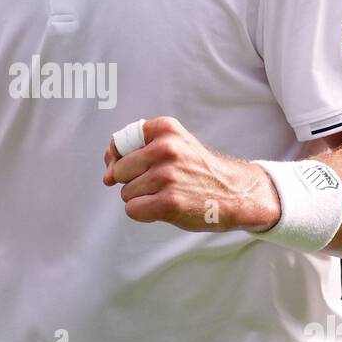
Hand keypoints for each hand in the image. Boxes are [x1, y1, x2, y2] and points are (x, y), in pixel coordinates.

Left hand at [102, 116, 280, 232]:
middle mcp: (166, 149)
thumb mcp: (174, 144)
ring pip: (126, 193)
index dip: (120, 158)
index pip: (119, 143)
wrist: (234, 193)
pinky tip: (164, 208)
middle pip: (120, 171)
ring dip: (142, 198)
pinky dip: (144, 213)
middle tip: (161, 182)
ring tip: (168, 194)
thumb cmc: (198, 171)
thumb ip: (135, 150)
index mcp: (166, 129)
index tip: (135, 166)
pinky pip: (133, 210)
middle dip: (133, 181)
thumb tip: (106, 174)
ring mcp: (167, 176)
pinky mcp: (169, 203)